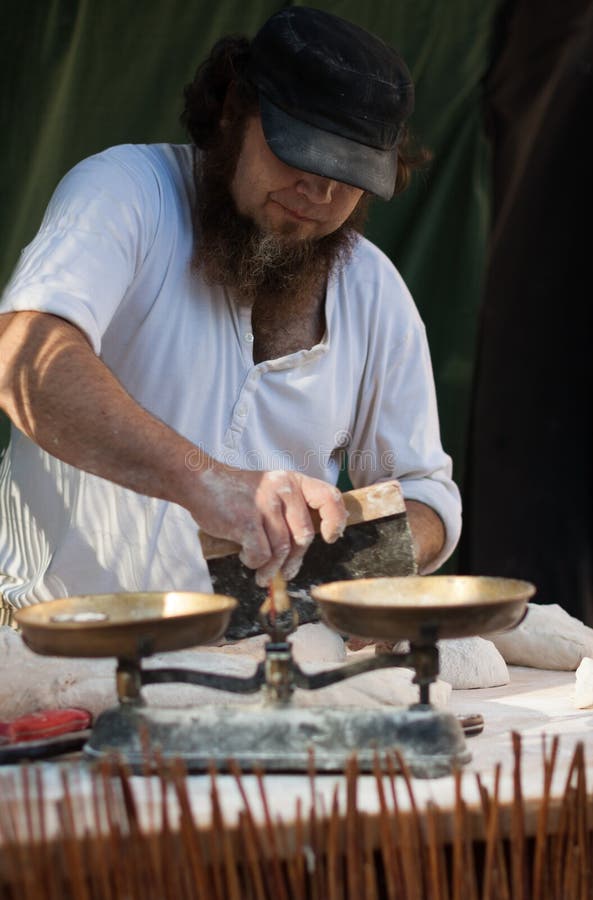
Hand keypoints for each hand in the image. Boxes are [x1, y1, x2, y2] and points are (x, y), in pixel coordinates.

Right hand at [188, 462, 347, 585]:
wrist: (201, 482)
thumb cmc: (237, 493)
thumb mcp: (272, 491)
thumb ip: (291, 511)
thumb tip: (304, 548)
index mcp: (294, 481)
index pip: (329, 497)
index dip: (336, 520)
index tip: (330, 537)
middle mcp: (284, 489)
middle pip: (304, 535)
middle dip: (295, 560)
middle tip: (285, 571)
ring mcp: (265, 503)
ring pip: (283, 549)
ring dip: (272, 568)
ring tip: (263, 573)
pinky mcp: (247, 520)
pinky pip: (262, 554)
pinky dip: (254, 562)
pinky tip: (246, 557)